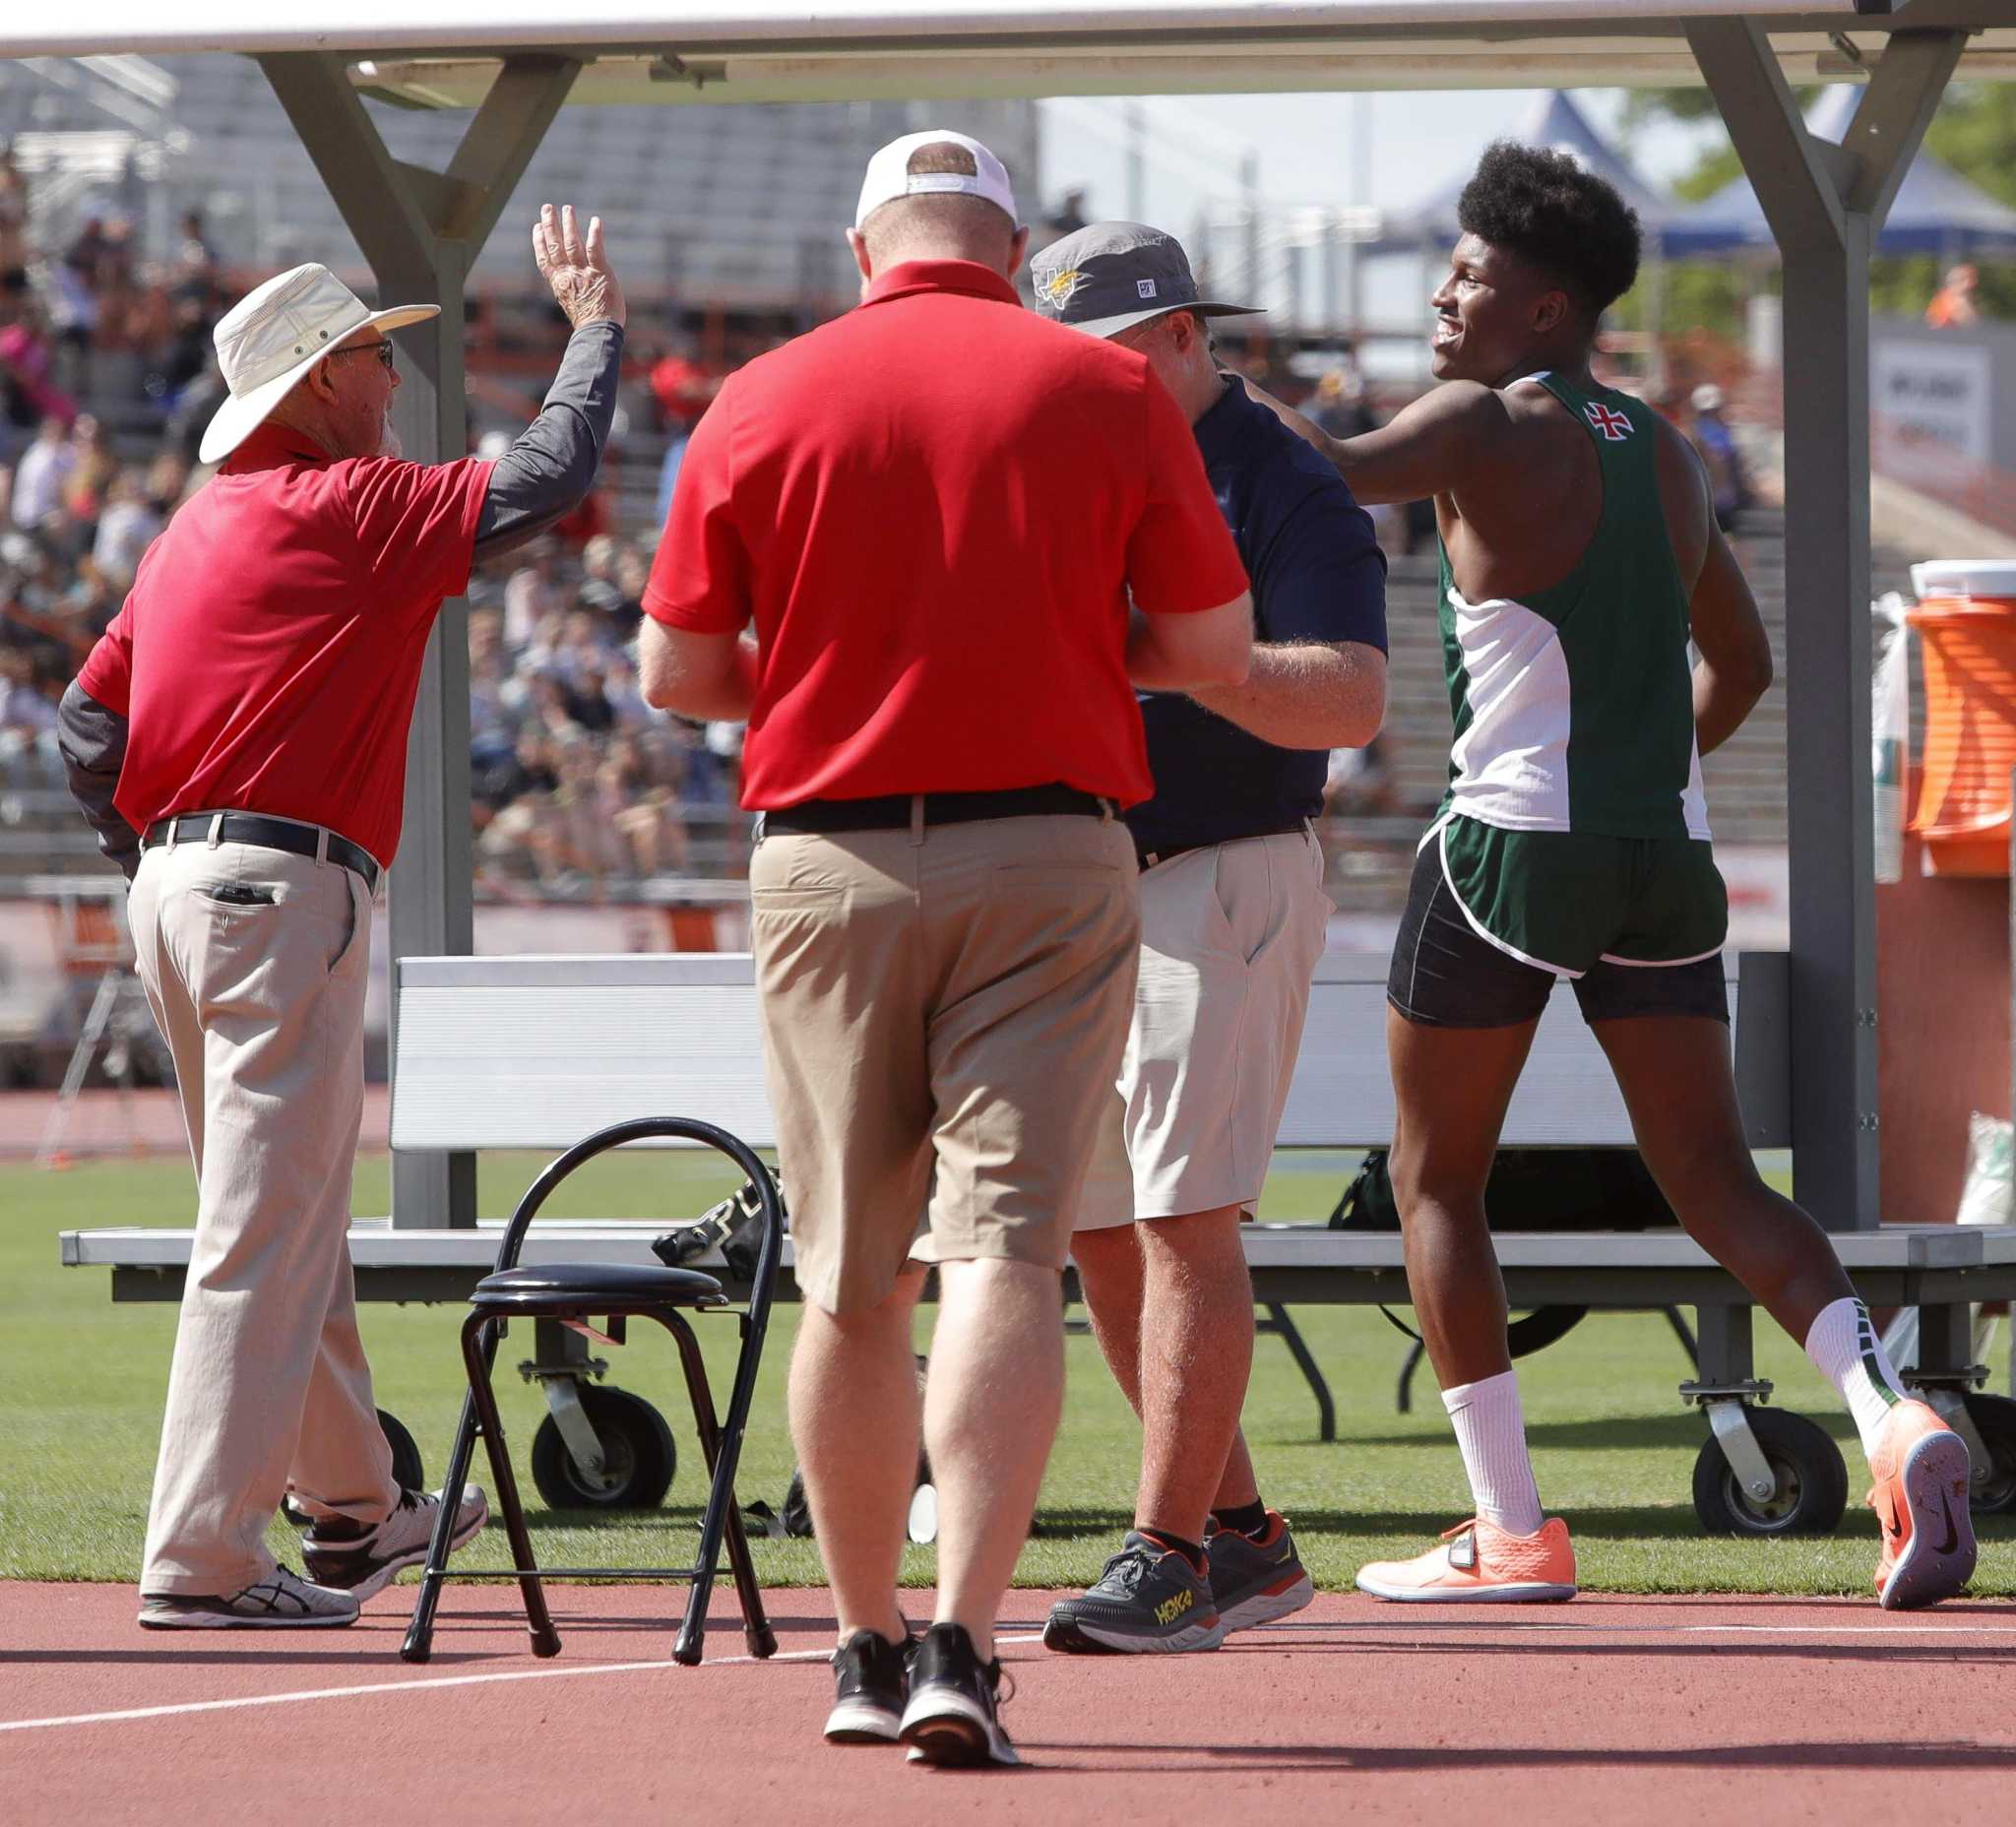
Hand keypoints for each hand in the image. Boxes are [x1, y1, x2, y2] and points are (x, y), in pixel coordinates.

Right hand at [533, 203, 624, 330]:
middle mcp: (568, 275)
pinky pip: (595, 249)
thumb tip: (565, 284)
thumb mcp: (572, 304)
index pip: (544, 258)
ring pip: (572, 243)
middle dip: (551, 225)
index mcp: (558, 283)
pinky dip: (595, 234)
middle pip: (555, 245)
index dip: (539, 241)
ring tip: (567, 208)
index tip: (537, 227)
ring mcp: (584, 273)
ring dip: (569, 224)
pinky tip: (595, 221)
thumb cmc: (589, 323)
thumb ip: (568, 289)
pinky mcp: (601, 272)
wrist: (598, 332)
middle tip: (547, 207)